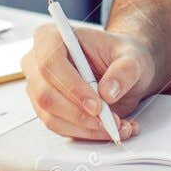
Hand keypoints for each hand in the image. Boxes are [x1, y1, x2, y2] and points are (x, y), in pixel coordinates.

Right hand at [21, 23, 154, 139]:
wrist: (122, 69)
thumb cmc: (120, 56)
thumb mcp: (132, 57)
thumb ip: (124, 71)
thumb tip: (108, 92)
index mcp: (52, 37)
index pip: (50, 62)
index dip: (72, 86)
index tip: (97, 105)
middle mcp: (38, 62)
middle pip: (45, 94)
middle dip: (79, 113)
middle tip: (108, 120)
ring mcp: (39, 88)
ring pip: (51, 116)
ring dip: (85, 127)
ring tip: (115, 126)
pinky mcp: (47, 109)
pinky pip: (59, 127)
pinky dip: (85, 133)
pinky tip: (108, 129)